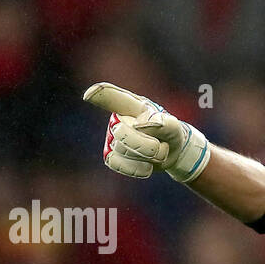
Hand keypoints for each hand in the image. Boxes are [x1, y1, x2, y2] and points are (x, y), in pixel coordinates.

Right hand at [83, 82, 210, 182]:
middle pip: (122, 134)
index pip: (113, 96)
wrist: (170, 151)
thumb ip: (164, 124)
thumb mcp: (174, 126)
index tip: (90, 95)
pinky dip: (138, 169)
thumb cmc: (169, 133)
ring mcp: (112, 137)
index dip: (101, 94)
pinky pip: (118, 164)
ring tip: (156, 151)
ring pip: (124, 151)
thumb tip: (139, 126)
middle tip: (161, 146)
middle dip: (147, 145)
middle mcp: (118, 118)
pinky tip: (147, 165)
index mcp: (132, 105)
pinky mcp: (110, 156)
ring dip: (148, 157)